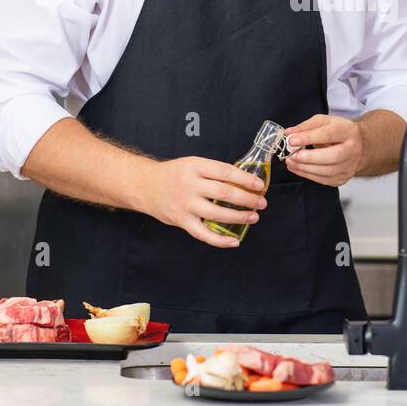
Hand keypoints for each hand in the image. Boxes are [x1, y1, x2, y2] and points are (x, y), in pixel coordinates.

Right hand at [139, 156, 266, 247]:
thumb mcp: (192, 164)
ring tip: (254, 217)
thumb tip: (244, 182)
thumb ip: (214, 172)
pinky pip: (203, 234)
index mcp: (195, 166)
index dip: (245, 179)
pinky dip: (221, 240)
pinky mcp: (181, 221)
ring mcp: (185, 204)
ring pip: (217, 214)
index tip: (259, 185)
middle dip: (247, 199)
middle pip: (224, 193)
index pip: (226, 172)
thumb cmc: (174, 174)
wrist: (145, 185)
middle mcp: (189, 185)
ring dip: (239, 217)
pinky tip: (235, 241)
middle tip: (261, 202)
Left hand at [283, 114, 364, 187]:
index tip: (292, 140)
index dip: (309, 138)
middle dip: (310, 158)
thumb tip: (289, 133)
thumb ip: (306, 127)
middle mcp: (352, 149)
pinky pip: (324, 180)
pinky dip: (308, 175)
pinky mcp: (343, 178)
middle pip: (333, 156)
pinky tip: (298, 168)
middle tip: (293, 156)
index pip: (328, 134)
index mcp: (348, 131)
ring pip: (327, 171)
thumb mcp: (324, 122)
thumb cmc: (338, 132)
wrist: (358, 145)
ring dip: (305, 168)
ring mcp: (349, 166)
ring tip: (291, 162)